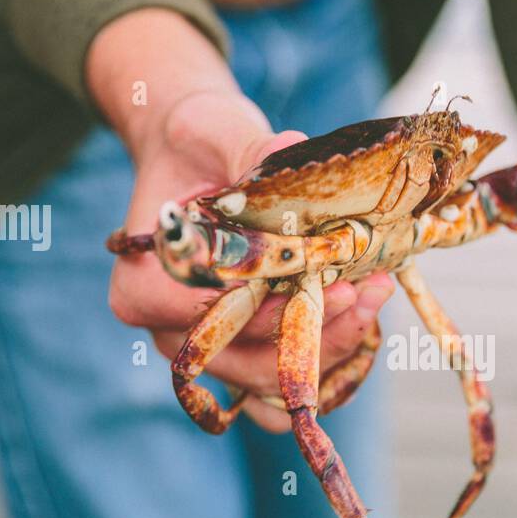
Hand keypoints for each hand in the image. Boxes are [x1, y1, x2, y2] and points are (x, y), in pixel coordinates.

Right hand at [88, 10, 394, 431]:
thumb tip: (289, 151)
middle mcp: (170, 334)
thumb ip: (251, 152)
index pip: (206, 314)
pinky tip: (366, 308)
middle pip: (244, 362)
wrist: (201, 159)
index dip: (265, 303)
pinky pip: (290, 381)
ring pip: (272, 383)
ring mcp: (211, 353)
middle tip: (361, 288)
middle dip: (310, 332)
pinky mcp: (248, 357)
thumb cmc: (200, 145)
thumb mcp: (219, 134)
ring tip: (374, 292)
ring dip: (330, 347)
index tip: (318, 273)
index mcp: (143, 287)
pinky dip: (330, 355)